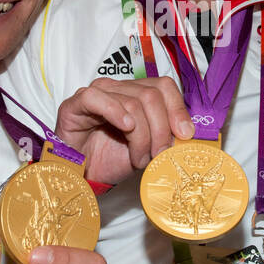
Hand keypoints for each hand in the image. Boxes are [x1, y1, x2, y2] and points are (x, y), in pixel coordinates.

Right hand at [55, 76, 192, 184]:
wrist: (81, 176)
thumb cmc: (113, 161)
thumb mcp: (149, 148)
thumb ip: (166, 135)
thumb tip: (189, 133)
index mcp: (137, 94)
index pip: (164, 86)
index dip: (177, 109)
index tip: (185, 135)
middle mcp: (118, 89)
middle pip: (151, 96)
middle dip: (161, 130)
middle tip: (158, 155)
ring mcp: (97, 94)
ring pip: (131, 102)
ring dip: (140, 138)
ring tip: (138, 159)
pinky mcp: (74, 104)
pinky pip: (97, 98)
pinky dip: (115, 113)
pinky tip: (125, 128)